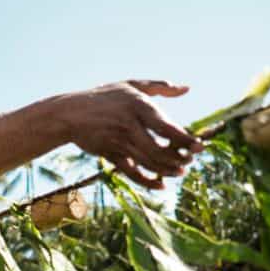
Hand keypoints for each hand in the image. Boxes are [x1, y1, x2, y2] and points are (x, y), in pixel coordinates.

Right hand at [59, 80, 202, 188]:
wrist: (69, 113)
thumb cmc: (104, 97)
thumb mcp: (131, 85)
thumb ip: (160, 86)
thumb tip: (187, 89)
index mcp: (139, 107)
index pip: (168, 128)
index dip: (186, 141)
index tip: (199, 147)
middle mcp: (130, 125)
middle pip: (161, 150)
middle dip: (179, 159)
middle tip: (189, 161)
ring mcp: (119, 142)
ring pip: (148, 163)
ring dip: (167, 170)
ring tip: (179, 171)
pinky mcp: (110, 154)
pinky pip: (132, 172)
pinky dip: (147, 182)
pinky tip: (161, 185)